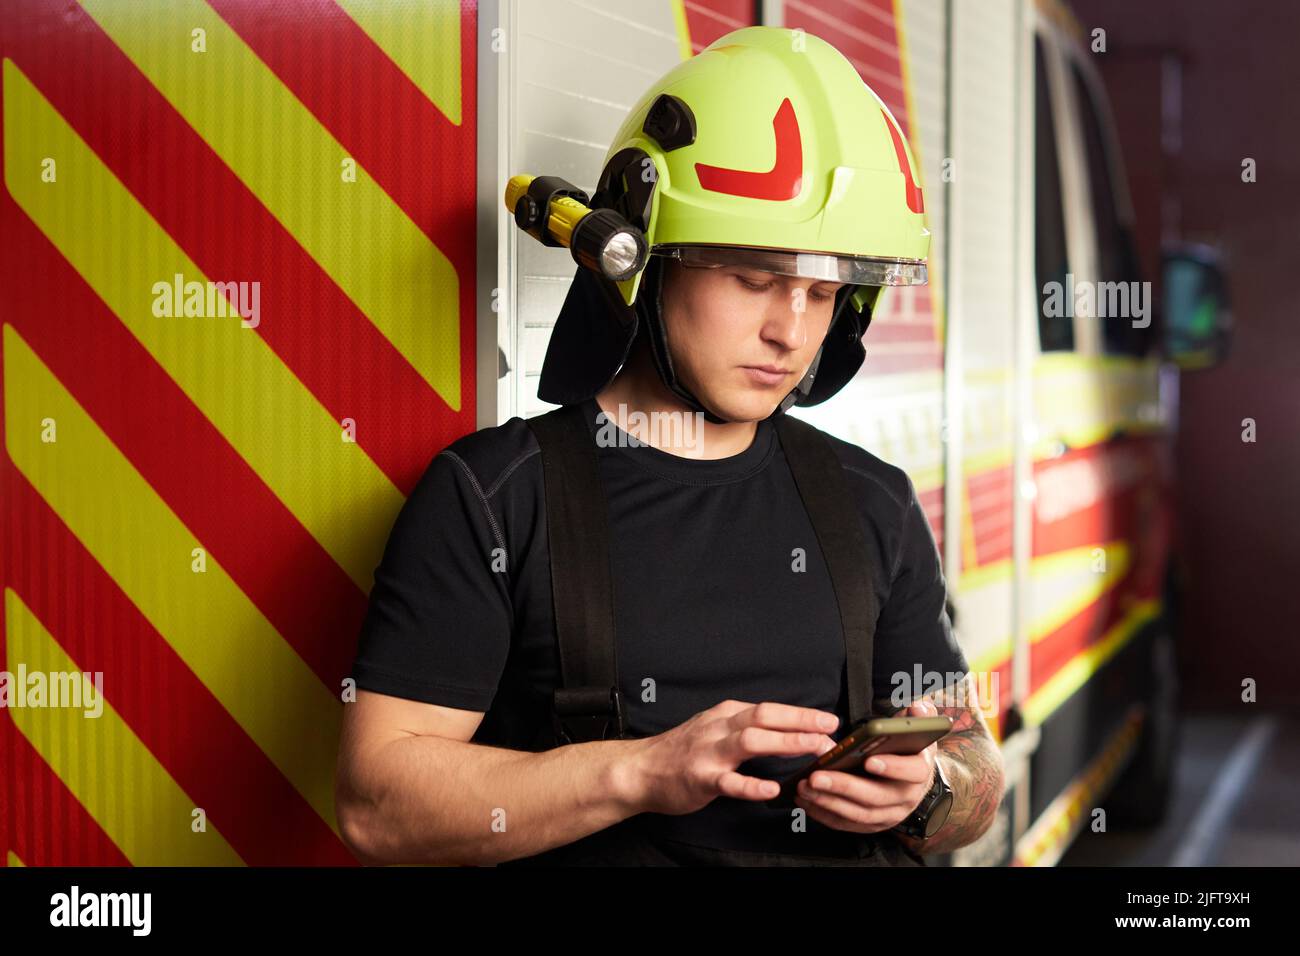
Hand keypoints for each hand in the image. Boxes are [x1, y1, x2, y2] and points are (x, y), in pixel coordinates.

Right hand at [628, 700, 838, 815]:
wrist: (640, 770)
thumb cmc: (681, 751)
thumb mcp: (714, 727)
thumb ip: (745, 727)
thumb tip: (785, 728)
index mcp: (726, 714)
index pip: (770, 708)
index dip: (801, 714)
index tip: (828, 721)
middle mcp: (719, 728)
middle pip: (765, 716)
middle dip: (800, 721)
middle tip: (829, 730)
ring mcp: (709, 753)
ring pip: (750, 741)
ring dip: (785, 743)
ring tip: (812, 748)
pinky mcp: (700, 779)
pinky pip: (728, 782)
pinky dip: (751, 785)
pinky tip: (770, 790)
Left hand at [793, 699, 939, 833]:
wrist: (911, 778)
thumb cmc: (908, 750)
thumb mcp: (919, 728)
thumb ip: (919, 716)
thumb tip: (918, 709)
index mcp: (919, 771)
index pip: (912, 772)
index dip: (893, 767)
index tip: (869, 760)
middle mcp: (907, 797)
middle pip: (877, 797)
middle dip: (845, 787)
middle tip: (817, 776)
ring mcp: (889, 814)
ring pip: (860, 813)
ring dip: (830, 802)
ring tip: (806, 787)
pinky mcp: (872, 824)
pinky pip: (847, 823)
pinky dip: (825, 814)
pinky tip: (807, 801)